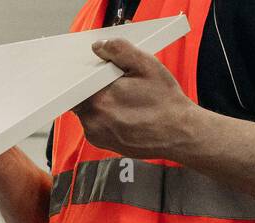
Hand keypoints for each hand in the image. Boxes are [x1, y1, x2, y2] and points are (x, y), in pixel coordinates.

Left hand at [74, 39, 203, 159]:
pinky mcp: (101, 143)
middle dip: (95, 87)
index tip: (100, 71)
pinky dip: (105, 115)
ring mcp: (95, 134)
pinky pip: (95, 123)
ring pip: (87, 110)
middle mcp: (92, 119)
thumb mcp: (146, 65)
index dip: (86, 74)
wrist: (177, 133)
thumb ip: (119, 50)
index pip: (76, 82)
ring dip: (100, 102)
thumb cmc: (165, 101)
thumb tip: (98, 47)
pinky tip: (124, 112)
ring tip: (125, 99)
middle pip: (81, 95)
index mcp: (99, 98)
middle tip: (118, 84)